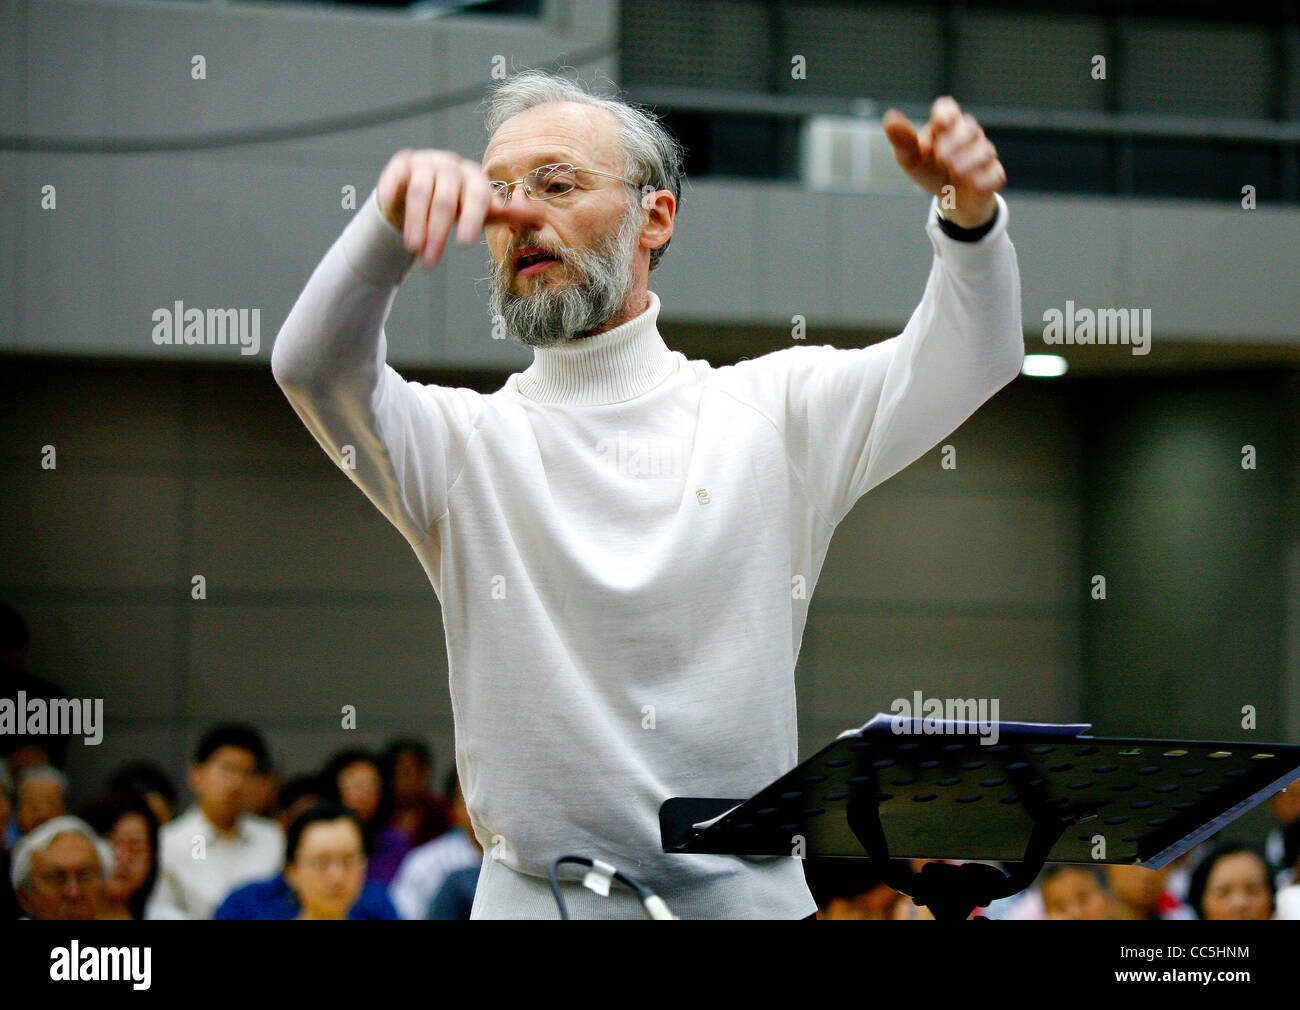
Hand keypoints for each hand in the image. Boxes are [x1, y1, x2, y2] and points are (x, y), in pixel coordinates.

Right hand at [376, 149, 544, 268]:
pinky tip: (389, 208)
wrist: (426, 194)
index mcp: (475, 179)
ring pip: (420, 193)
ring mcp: (425, 164)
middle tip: (430, 262)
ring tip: (414, 250)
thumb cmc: (460, 206)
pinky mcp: (402, 166)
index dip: (470, 219)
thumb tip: (540, 221)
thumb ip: (509, 215)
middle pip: (445, 200)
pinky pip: (396, 176)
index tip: (464, 243)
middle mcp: (451, 167)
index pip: (476, 197)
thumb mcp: (483, 212)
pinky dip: (392, 191)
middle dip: (437, 233)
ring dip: (416, 224)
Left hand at [882, 97, 1004, 229]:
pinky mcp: (994, 174)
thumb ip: (902, 140)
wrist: (950, 199)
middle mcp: (967, 135)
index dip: (946, 114)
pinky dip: (985, 179)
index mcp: (945, 126)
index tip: (940, 124)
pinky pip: (995, 173)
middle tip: (943, 156)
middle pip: (969, 128)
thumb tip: (890, 119)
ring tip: (956, 170)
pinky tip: (974, 184)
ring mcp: (983, 154)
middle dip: (957, 141)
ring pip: (984, 151)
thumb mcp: (910, 159)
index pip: (948, 109)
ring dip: (970, 159)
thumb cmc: (930, 171)